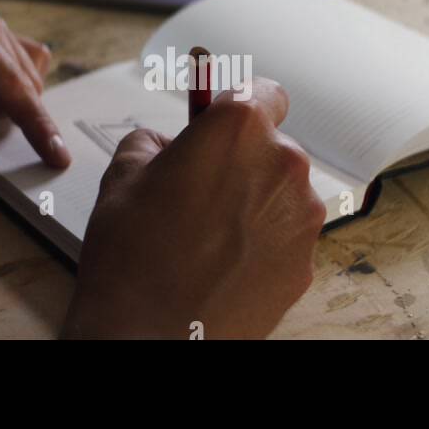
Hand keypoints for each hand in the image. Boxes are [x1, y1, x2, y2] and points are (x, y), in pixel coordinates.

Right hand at [62, 79, 325, 338]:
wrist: (150, 337)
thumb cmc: (132, 255)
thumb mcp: (122, 177)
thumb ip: (150, 142)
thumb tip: (163, 142)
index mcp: (238, 128)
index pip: (265, 91)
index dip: (243, 106)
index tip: (227, 122)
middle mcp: (282, 163)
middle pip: (273, 147)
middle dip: (243, 162)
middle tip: (201, 192)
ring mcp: (302, 216)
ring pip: (282, 193)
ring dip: (256, 203)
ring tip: (209, 236)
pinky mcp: (306, 261)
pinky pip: (286, 236)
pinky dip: (263, 243)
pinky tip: (225, 264)